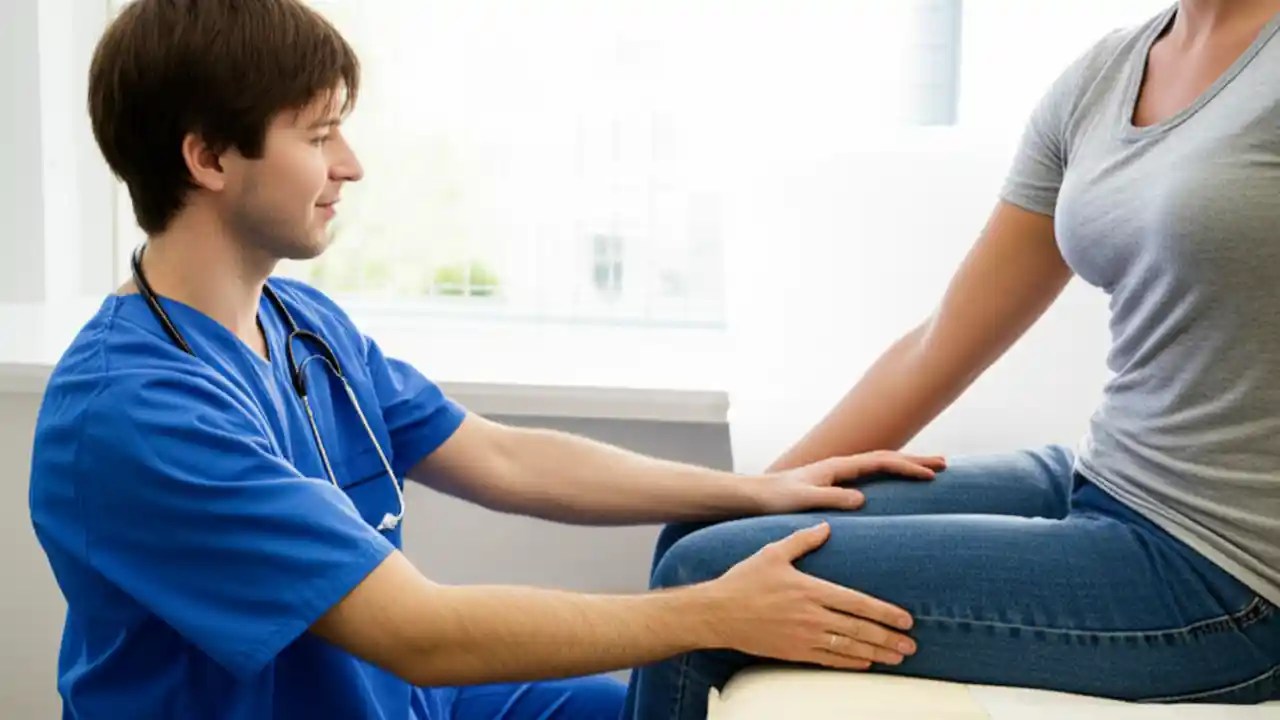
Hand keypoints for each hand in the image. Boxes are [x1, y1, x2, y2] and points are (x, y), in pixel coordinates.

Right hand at [702, 523, 915, 669]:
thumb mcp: (772, 552)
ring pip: (848, 647)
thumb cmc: (744, 581)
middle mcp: (811, 615)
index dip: (885, 613)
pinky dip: (850, 663)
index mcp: (810, 589)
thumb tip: (827, 526)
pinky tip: (866, 664)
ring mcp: (803, 636)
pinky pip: (828, 660)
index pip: (857, 602)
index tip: (906, 619)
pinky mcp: (793, 651)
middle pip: (859, 629)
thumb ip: (802, 540)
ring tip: (897, 657)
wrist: (717, 613)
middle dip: (888, 638)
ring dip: (876, 653)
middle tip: (911, 645)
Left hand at [757, 451, 946, 513]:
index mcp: (838, 466)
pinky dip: (890, 475)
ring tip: (931, 469)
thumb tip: (863, 499)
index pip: (881, 462)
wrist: (756, 495)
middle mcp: (841, 465)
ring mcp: (839, 473)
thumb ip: (832, 498)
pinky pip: (871, 476)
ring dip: (906, 465)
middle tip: (945, 463)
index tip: (931, 474)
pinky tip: (898, 485)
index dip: (907, 467)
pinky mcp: (835, 483)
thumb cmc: (777, 498)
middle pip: (886, 458)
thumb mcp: (805, 499)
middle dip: (915, 460)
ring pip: (880, 465)